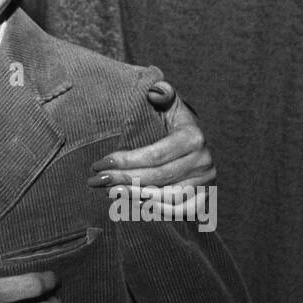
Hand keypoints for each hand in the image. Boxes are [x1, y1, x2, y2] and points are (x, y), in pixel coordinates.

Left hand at [87, 80, 215, 214]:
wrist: (193, 141)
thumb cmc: (172, 120)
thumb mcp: (169, 103)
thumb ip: (162, 93)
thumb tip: (154, 91)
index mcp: (193, 136)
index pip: (156, 154)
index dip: (126, 160)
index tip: (99, 163)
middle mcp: (204, 161)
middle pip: (158, 177)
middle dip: (124, 179)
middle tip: (96, 181)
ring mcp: (206, 183)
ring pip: (167, 197)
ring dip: (135, 196)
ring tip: (109, 193)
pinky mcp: (204, 199)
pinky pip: (179, 211)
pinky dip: (156, 210)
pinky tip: (131, 204)